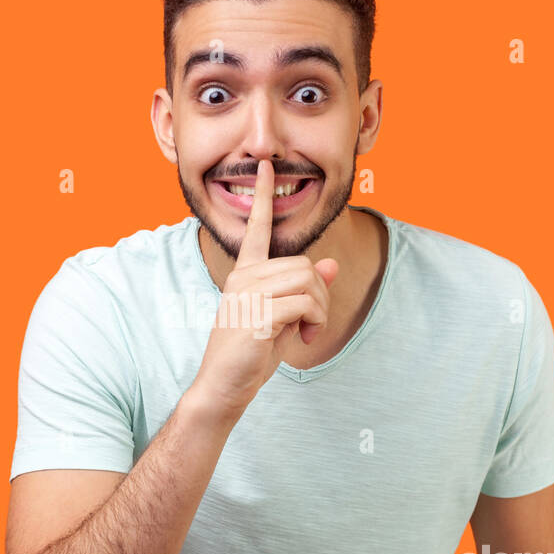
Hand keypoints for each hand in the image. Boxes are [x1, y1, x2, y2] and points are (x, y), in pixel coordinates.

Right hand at [190, 159, 338, 418]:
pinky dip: (314, 321)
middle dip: (319, 295)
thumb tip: (330, 264)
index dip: (263, 197)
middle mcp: (244, 278)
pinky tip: (301, 338)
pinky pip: (306, 303)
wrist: (224, 386)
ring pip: (308, 280)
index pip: (256, 229)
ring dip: (319, 309)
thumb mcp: (282, 318)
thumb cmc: (250, 355)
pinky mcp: (257, 314)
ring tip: (305, 331)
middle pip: (304, 264)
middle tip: (310, 323)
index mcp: (245, 274)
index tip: (266, 168)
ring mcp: (248, 294)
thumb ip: (303, 290)